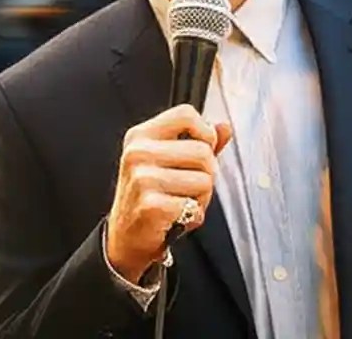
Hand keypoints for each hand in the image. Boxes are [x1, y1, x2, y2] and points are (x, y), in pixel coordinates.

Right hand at [105, 104, 232, 283]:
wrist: (126, 237)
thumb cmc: (151, 196)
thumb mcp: (169, 162)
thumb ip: (199, 142)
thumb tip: (225, 127)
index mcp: (141, 136)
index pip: (186, 115)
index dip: (205, 132)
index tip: (203, 148)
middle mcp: (138, 153)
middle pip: (203, 151)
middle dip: (206, 174)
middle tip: (188, 188)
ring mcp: (142, 179)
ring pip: (204, 180)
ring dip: (201, 198)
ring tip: (181, 203)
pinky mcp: (150, 206)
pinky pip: (195, 206)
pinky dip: (193, 216)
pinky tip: (176, 218)